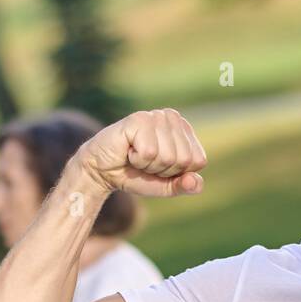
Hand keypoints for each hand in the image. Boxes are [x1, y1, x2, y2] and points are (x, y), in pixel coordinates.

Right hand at [74, 108, 207, 196]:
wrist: (102, 171)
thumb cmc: (135, 174)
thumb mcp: (165, 185)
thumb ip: (184, 185)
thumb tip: (196, 183)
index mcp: (184, 129)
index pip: (198, 161)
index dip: (177, 173)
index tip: (159, 167)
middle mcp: (172, 117)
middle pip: (184, 160)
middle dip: (163, 170)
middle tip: (145, 162)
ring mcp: (156, 116)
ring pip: (168, 157)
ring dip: (148, 165)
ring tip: (136, 156)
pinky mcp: (139, 119)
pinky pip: (149, 153)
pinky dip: (137, 160)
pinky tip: (128, 151)